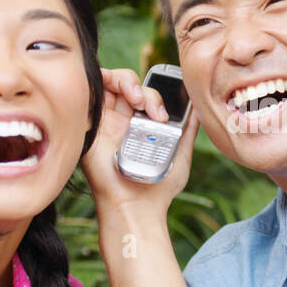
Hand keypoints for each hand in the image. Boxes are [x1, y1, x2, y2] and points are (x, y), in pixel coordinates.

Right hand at [80, 67, 199, 217]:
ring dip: (125, 81)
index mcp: (142, 124)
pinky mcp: (90, 125)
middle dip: (146, 90)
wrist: (136, 205)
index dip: (155, 90)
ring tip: (136, 100)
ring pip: (110, 82)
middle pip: (129, 84)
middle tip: (156, 113)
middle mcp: (122, 120)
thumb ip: (188, 129)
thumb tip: (198, 107)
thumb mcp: (181, 153)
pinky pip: (88, 93)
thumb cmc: (159, 187)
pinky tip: (115, 92)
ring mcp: (105, 121)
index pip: (145, 92)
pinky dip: (99, 81)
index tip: (167, 109)